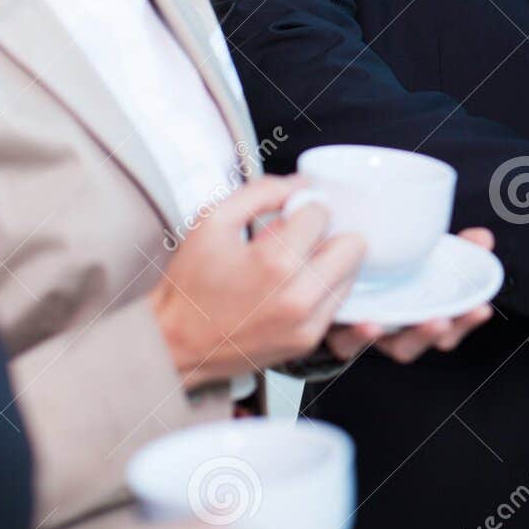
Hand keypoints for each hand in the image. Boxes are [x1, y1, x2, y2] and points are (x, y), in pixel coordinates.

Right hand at [150, 177, 366, 390]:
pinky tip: (291, 288)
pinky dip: (322, 290)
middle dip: (327, 236)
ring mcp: (307, 323)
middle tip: (298, 242)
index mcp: (276, 263)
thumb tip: (301, 183)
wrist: (175, 344)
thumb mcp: (211, 222)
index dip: (302, 209)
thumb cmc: (190, 284)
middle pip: (353, 245)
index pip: (321, 214)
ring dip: (328, 264)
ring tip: (291, 268)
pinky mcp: (308, 340)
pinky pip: (337, 302)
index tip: (286, 219)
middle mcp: (299, 297)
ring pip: (351, 274)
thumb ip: (260, 192)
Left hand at [325, 228, 495, 362]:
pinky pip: (346, 341)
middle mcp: (390, 332)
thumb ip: (457, 250)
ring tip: (385, 324)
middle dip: (429, 334)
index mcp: (417, 318)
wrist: (332, 273)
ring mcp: (362, 333)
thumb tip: (482, 237)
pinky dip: (356, 335)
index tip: (481, 308)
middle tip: (441, 320)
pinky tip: (363, 321)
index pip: (448, 330)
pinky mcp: (335, 330)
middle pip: (413, 345)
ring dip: (382, 337)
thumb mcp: (424, 257)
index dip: (466, 321)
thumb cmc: (387, 271)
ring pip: (378, 346)